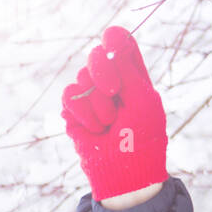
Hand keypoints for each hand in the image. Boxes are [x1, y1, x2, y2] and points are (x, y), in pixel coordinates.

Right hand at [62, 26, 168, 200]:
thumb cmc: (142, 138)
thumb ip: (128, 69)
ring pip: (81, 77)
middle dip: (102, 70)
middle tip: (114, 91)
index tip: (113, 40)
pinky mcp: (74, 112)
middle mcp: (112, 83)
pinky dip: (83, 113)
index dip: (115, 39)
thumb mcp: (142, 101)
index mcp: (134, 78)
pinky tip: (95, 129)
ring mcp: (91, 97)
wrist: (124, 172)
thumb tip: (113, 39)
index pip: (121, 46)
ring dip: (98, 103)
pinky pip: (69, 96)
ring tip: (110, 123)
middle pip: (96, 54)